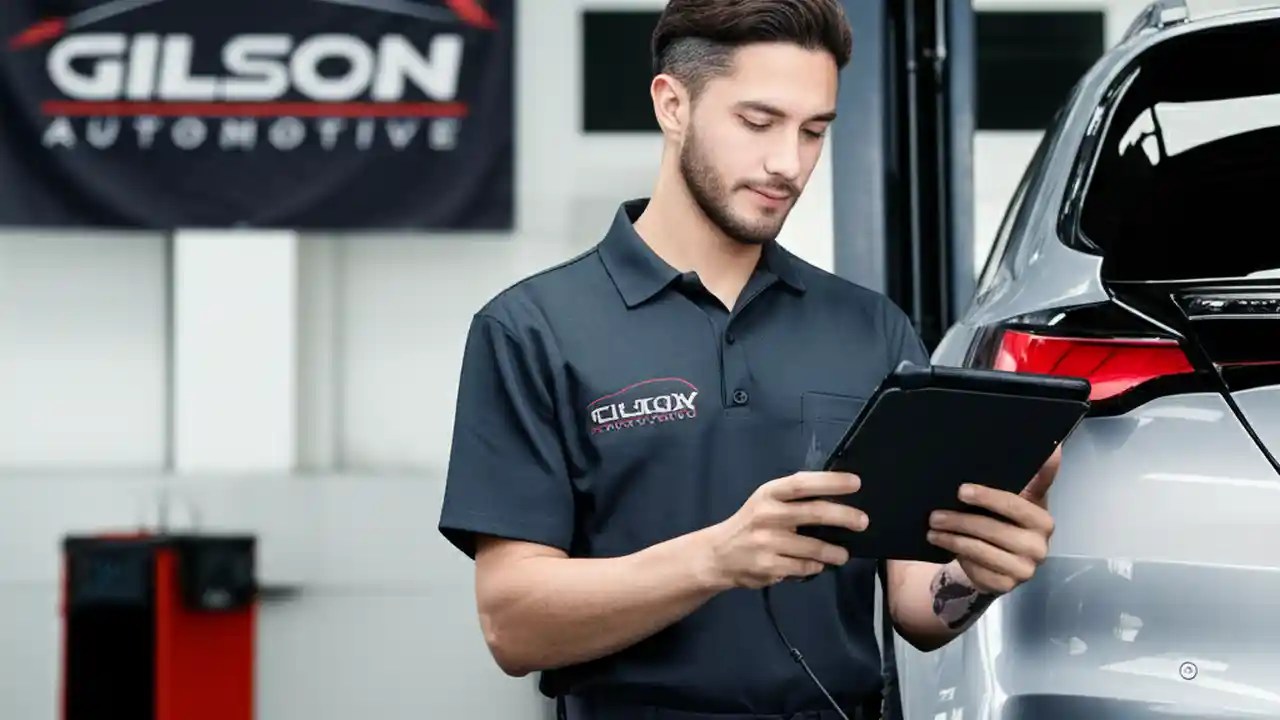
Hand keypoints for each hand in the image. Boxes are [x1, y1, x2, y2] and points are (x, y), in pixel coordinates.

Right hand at [702, 471, 867, 588]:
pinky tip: (816, 564)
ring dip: (834, 552)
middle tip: (863, 522)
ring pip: (813, 547)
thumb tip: (836, 499)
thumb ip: (794, 500)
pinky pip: (803, 567)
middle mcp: (767, 515)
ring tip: (843, 554)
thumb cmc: (750, 524)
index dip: (830, 482)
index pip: (802, 484)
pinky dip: (814, 566)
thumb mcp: (766, 502)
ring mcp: (767, 542)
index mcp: (768, 494)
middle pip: (813, 513)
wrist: (718, 555)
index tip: (855, 483)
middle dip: (844, 516)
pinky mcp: (769, 567)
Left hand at [926, 447, 1060, 594]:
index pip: (1014, 505)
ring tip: (932, 529)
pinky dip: (957, 555)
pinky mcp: (1007, 585)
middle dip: (960, 519)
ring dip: (952, 538)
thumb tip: (1055, 449)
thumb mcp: (1019, 498)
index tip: (962, 490)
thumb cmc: (1007, 520)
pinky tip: (943, 545)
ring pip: (980, 549)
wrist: (1002, 560)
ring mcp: (1025, 569)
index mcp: (1042, 519)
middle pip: (993, 529)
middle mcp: (1039, 546)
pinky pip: (977, 569)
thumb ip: (1034, 477)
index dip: (989, 497)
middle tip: (934, 514)